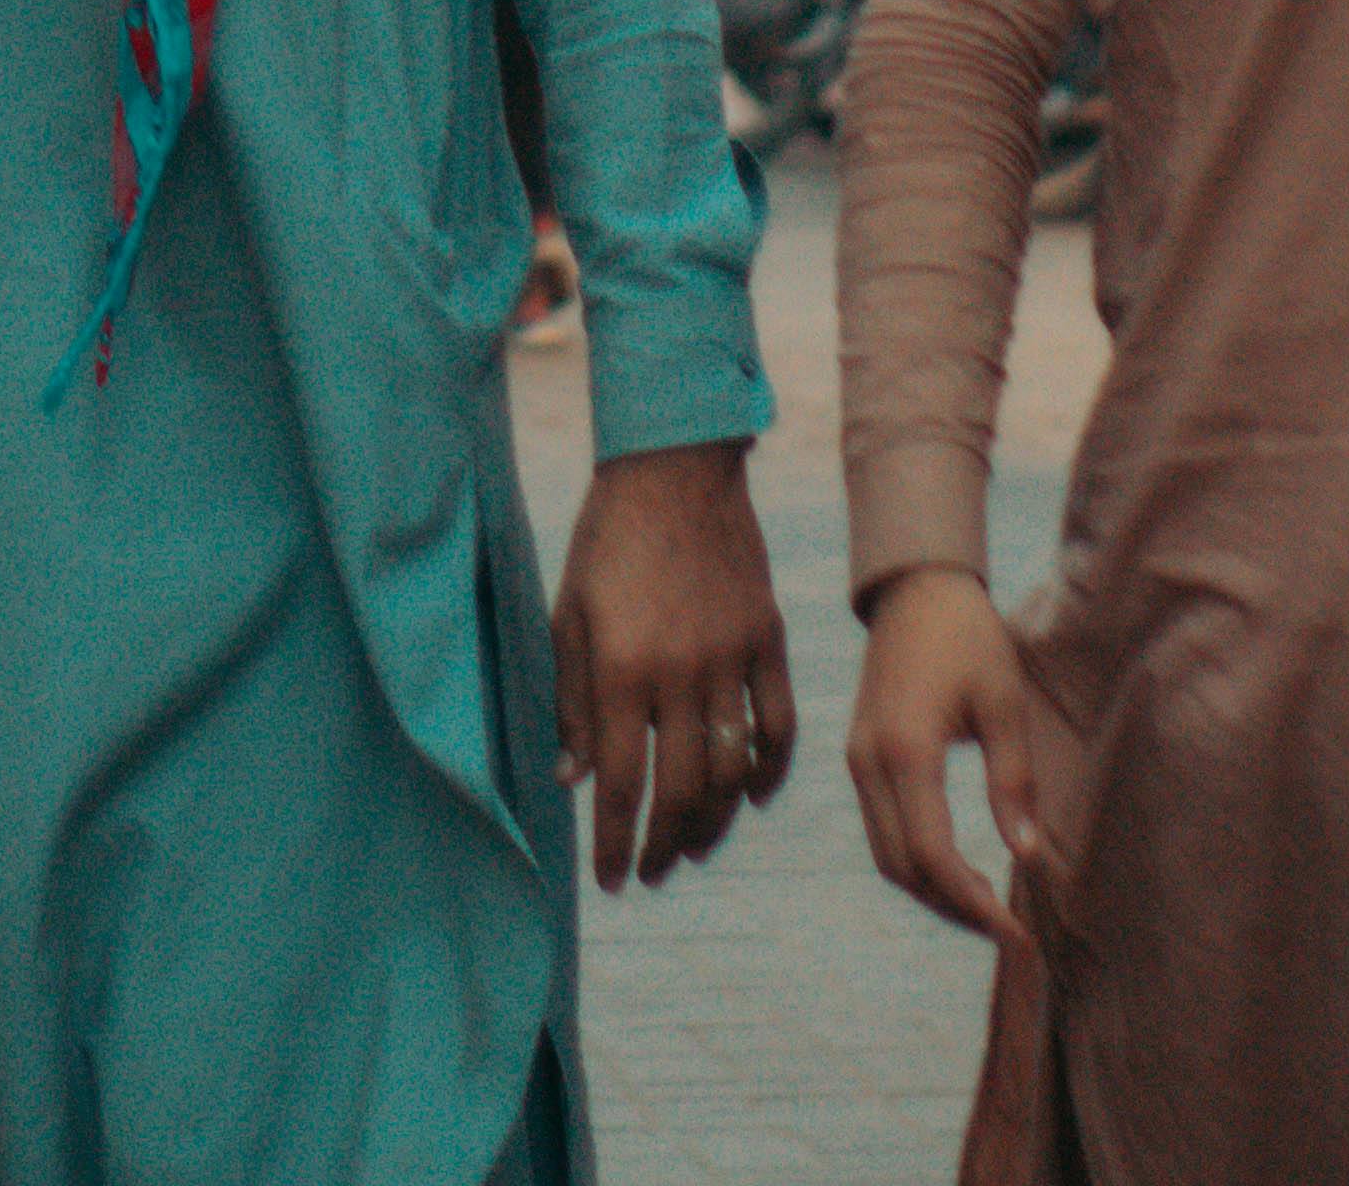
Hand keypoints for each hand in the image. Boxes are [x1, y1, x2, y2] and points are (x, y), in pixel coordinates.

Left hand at [556, 439, 793, 889]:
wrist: (673, 467)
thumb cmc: (606, 541)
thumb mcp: (568, 616)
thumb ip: (571, 702)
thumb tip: (571, 781)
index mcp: (622, 668)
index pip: (620, 782)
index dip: (613, 841)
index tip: (609, 881)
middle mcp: (681, 672)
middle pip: (683, 791)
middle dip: (665, 844)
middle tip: (652, 870)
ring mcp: (732, 657)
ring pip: (734, 770)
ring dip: (716, 822)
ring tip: (694, 846)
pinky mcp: (768, 638)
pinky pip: (779, 725)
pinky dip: (772, 770)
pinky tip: (755, 796)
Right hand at [848, 564, 1047, 944]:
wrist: (916, 586)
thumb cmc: (969, 638)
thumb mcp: (1004, 703)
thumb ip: (1012, 781)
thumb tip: (1027, 857)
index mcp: (905, 749)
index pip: (933, 854)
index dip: (973, 904)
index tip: (1015, 934)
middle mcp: (869, 761)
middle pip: (903, 868)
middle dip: (953, 909)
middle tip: (1007, 931)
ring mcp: (857, 759)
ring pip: (886, 856)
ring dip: (933, 892)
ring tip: (987, 909)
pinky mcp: (859, 755)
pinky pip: (881, 829)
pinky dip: (916, 863)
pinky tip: (956, 870)